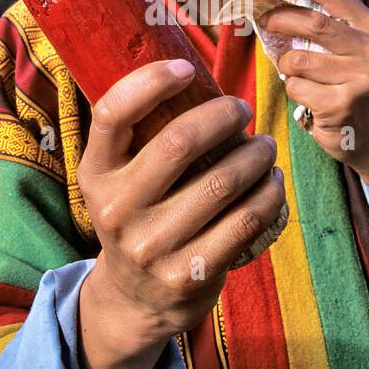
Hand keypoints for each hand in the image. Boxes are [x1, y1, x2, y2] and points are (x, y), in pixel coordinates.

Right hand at [77, 59, 285, 348]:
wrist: (135, 300)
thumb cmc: (139, 217)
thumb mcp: (119, 179)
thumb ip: (141, 137)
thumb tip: (192, 74)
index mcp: (96, 174)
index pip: (113, 114)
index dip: (150, 82)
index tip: (187, 68)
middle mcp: (116, 210)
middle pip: (178, 143)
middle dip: (222, 117)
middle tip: (242, 109)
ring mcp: (151, 246)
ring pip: (222, 183)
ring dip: (255, 156)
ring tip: (265, 147)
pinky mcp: (189, 274)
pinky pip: (244, 222)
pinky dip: (268, 195)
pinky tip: (272, 183)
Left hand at [259, 0, 368, 223]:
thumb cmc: (353, 83)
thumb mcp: (354, 49)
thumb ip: (330, 23)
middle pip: (314, 24)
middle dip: (281, 19)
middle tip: (265, 20)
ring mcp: (360, 81)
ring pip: (298, 60)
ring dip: (288, 67)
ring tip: (300, 75)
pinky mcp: (342, 106)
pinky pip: (297, 88)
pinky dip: (295, 91)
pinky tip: (311, 99)